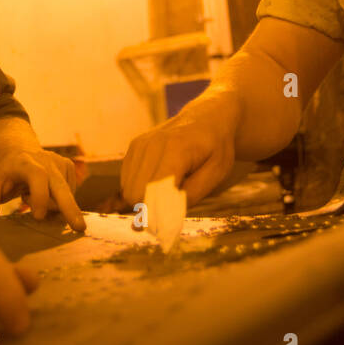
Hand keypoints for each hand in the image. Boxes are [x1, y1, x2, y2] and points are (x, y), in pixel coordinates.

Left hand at [0, 148, 86, 231]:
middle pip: (61, 187)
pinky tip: (44, 195)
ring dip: (51, 205)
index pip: (37, 177)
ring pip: (64, 195)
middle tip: (79, 227)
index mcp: (25, 163)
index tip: (38, 217)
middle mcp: (46, 161)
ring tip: (29, 197)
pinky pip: (69, 193)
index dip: (40, 197)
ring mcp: (59, 163)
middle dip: (70, 208)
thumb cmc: (2, 170)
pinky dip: (59, 200)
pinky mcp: (68, 167)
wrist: (13, 149)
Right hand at [120, 92, 239, 206]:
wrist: (208, 117)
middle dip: (150, 207)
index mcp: (175, 150)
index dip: (156, 214)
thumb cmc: (216, 148)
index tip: (165, 227)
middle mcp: (152, 144)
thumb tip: (164, 216)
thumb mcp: (216, 174)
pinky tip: (160, 180)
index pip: (152, 192)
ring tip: (170, 188)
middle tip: (172, 206)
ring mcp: (140, 143)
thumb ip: (191, 195)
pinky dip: (140, 187)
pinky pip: (127, 180)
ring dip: (145, 197)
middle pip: (135, 194)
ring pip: (127, 189)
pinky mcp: (134, 146)